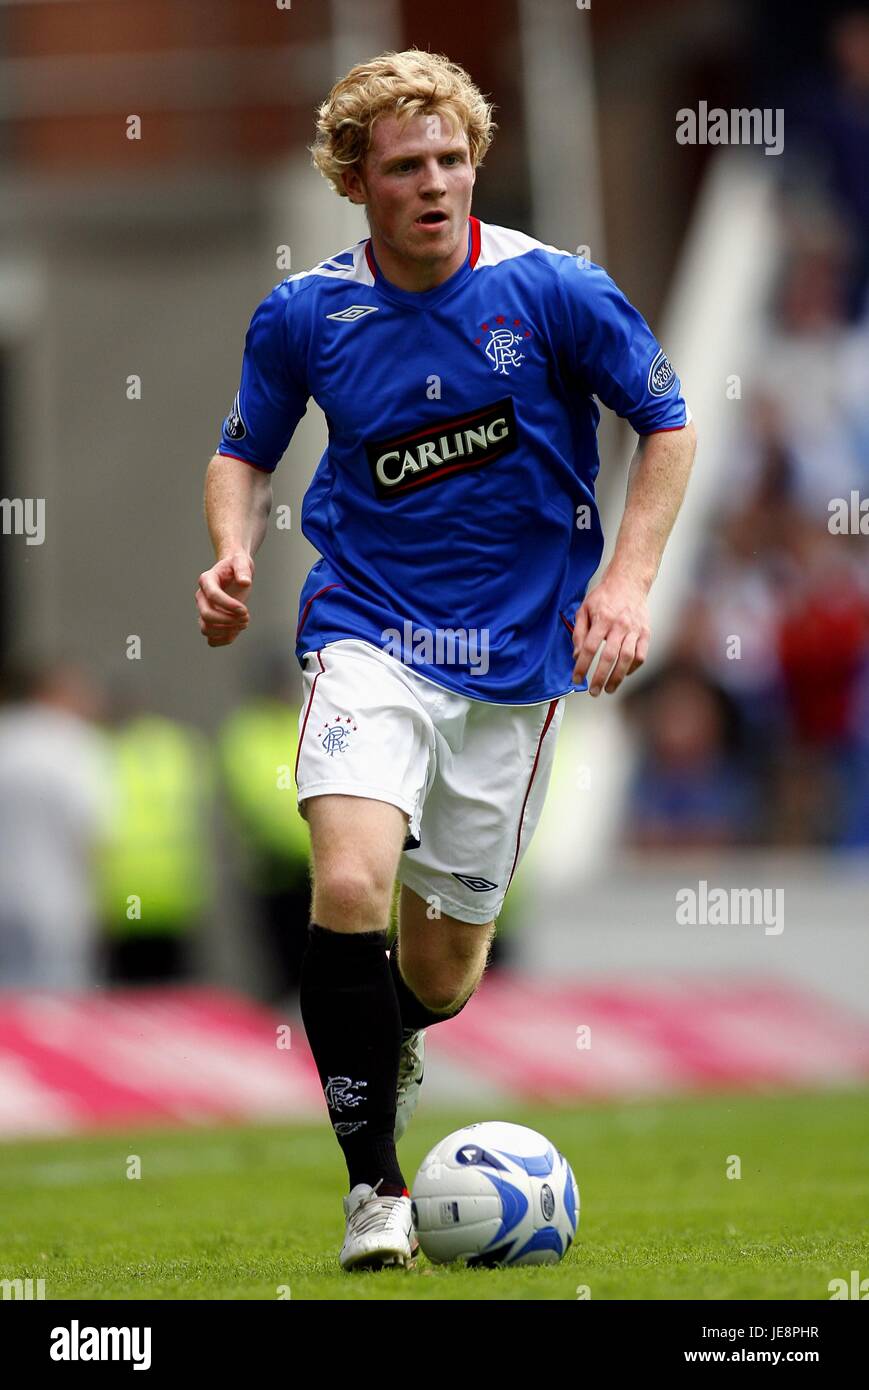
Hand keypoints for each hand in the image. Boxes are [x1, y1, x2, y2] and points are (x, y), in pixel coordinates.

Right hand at [195, 551, 253, 646]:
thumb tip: (245, 582)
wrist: (234, 573)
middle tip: (246, 617)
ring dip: (227, 631)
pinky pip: (211, 639)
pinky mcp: (210, 622)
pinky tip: (238, 630)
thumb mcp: (241, 562)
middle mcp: (201, 597)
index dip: (229, 605)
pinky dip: (225, 639)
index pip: (212, 595)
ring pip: (206, 630)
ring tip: (244, 623)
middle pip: (206, 615)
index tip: (245, 610)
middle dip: (228, 620)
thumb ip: (243, 569)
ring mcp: (204, 610)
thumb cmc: (236, 566)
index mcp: (206, 580)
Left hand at [570, 571, 649, 694]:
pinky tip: (624, 674)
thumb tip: (576, 655)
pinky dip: (633, 668)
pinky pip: (642, 655)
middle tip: (593, 691)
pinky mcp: (646, 632)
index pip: (589, 647)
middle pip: (609, 656)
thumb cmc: (604, 596)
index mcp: (602, 618)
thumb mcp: (584, 609)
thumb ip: (579, 632)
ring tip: (609, 689)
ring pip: (627, 658)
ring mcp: (635, 629)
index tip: (576, 679)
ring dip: (618, 677)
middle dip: (600, 677)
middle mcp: (620, 625)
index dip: (582, 665)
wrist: (629, 581)